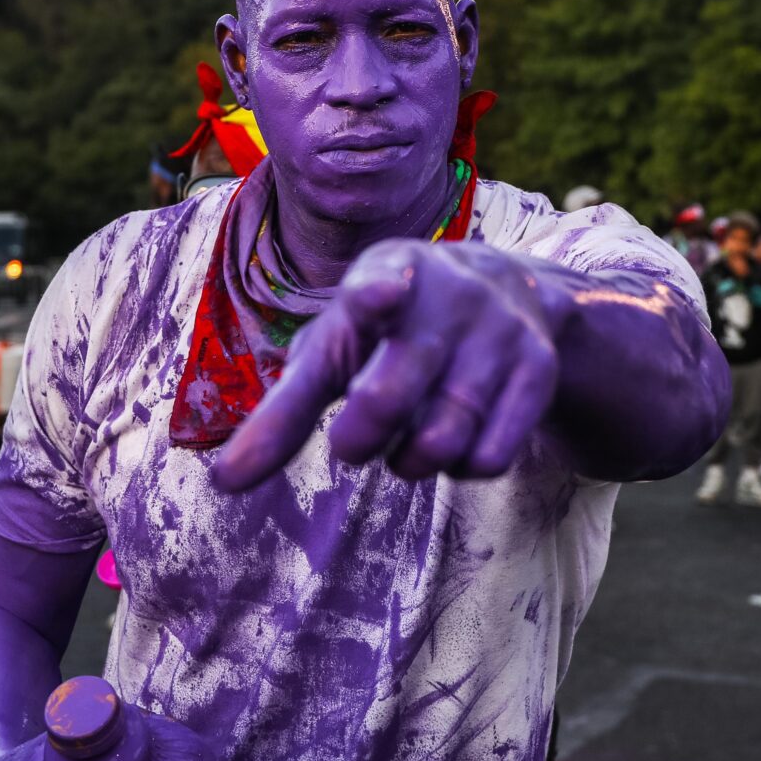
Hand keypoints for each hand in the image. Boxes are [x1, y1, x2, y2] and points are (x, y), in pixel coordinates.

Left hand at [213, 239, 559, 491]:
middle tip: (352, 442)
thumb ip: (283, 412)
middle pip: (387, 400)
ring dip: (409, 461)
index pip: (372, 291)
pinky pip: (488, 458)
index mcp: (382, 276)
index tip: (384, 293)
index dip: (375, 296)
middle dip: (358, 440)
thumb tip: (222, 484)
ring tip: (409, 433)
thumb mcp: (337, 347)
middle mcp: (445, 296)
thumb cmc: (391, 331)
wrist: (510, 291)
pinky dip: (461, 468)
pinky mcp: (537, 369)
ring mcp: (498, 331)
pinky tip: (457, 436)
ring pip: (440, 443)